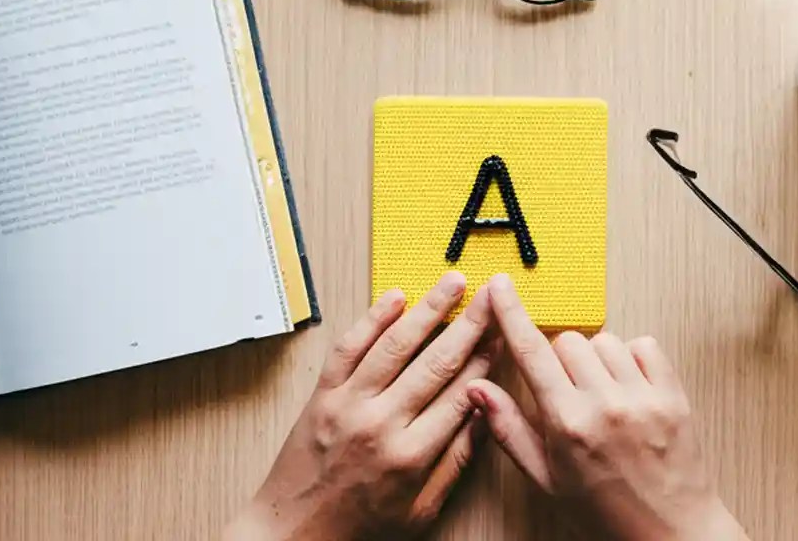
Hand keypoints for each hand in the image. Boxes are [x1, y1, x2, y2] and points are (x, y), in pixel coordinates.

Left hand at [229, 272, 497, 540]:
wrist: (293, 533)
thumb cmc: (360, 526)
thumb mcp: (421, 510)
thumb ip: (454, 461)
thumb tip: (484, 415)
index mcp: (411, 455)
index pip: (462, 394)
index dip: (487, 360)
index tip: (505, 334)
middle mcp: (381, 424)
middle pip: (436, 362)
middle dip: (469, 324)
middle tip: (491, 296)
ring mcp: (348, 405)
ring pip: (394, 345)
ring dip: (428, 309)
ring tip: (452, 282)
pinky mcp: (322, 395)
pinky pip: (348, 348)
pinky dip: (372, 319)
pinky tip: (395, 297)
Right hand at [467, 274, 747, 540]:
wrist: (670, 534)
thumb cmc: (604, 512)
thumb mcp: (546, 478)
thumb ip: (508, 429)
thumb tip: (475, 388)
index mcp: (568, 425)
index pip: (531, 353)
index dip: (510, 314)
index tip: (498, 286)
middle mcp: (605, 405)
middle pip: (568, 341)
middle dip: (559, 359)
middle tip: (567, 392)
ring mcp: (643, 398)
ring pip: (604, 341)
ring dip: (596, 359)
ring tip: (601, 395)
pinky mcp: (673, 395)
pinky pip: (645, 345)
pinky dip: (632, 358)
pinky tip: (628, 388)